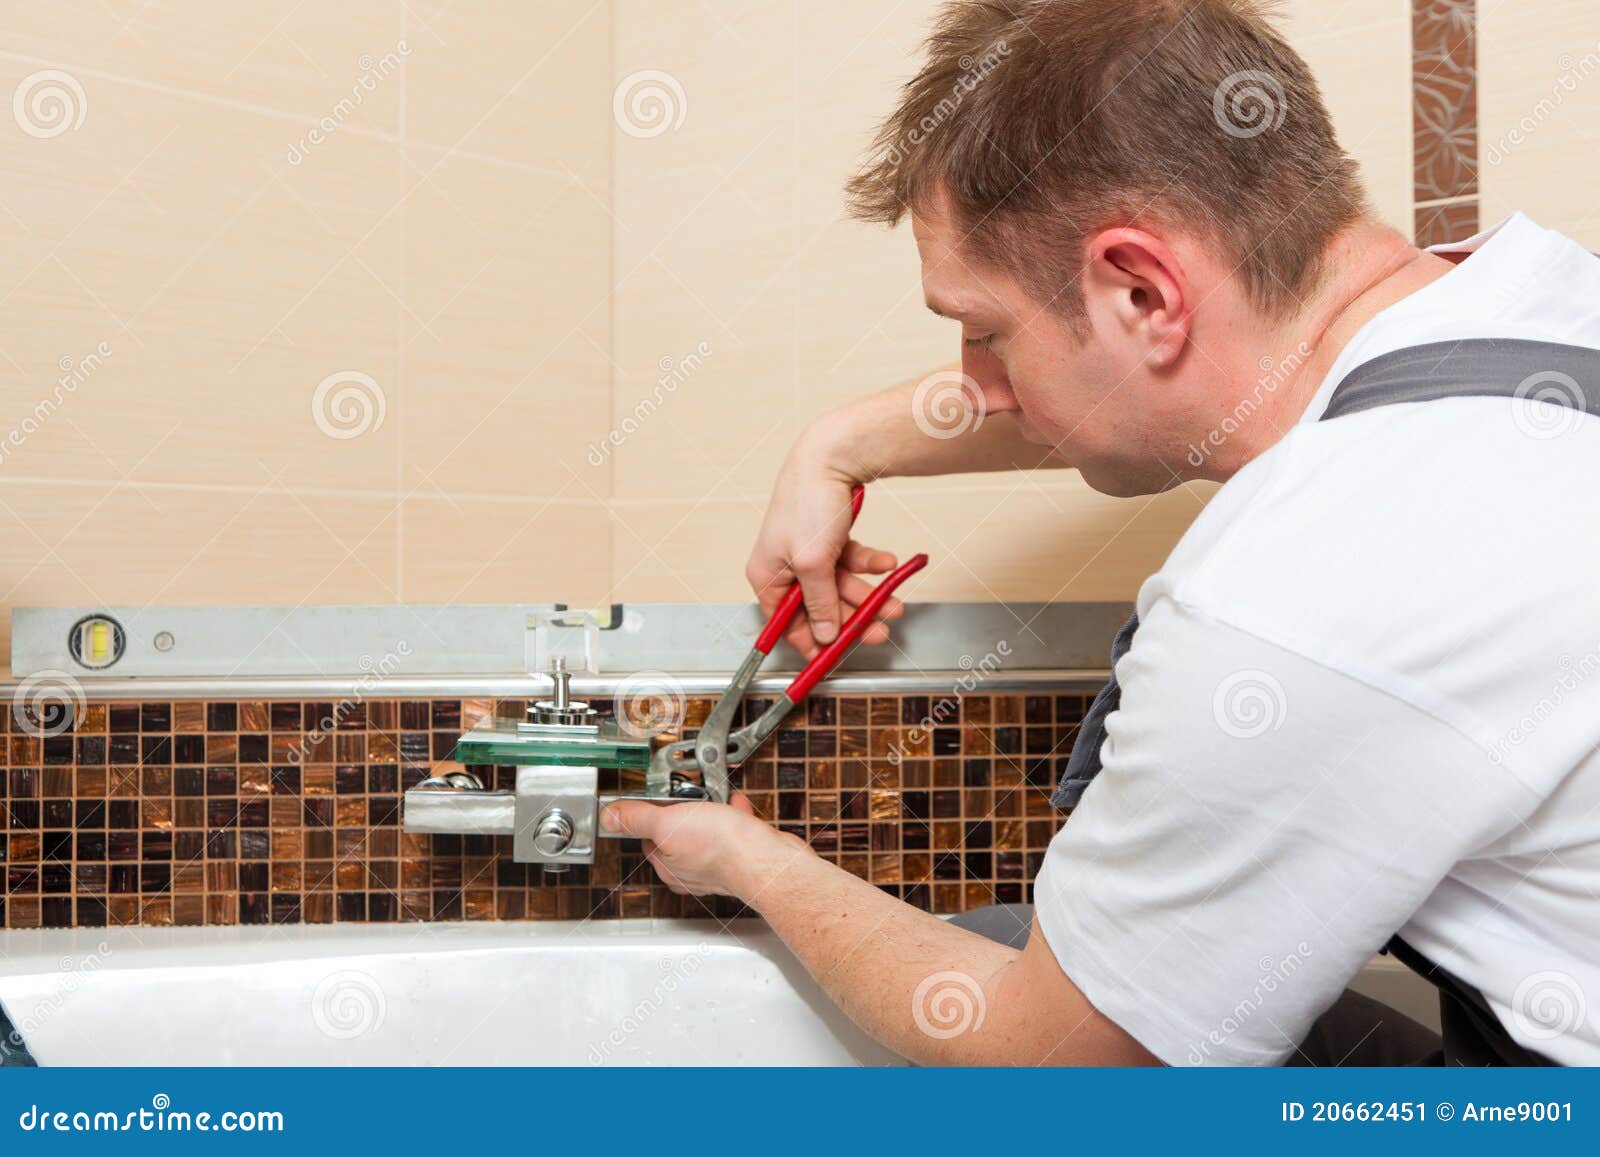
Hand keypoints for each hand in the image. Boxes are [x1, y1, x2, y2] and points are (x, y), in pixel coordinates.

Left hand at [600, 793, 808, 899]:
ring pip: (707, 828)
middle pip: (678, 830)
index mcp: (667, 866)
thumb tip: (608, 816)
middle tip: (695, 798)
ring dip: (714, 809)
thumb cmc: (722, 849)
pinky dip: (735, 815)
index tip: (663, 799)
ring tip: (719, 801)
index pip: (647, 835)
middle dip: (689, 808)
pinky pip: (733, 831)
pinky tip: (737, 808)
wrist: (767, 860)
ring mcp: (717, 865)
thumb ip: (636, 818)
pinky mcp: (741, 858)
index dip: (654, 812)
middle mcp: (690, 870)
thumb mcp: (668, 823)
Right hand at [746, 423, 904, 656]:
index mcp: (767, 575)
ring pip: (841, 587)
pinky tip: (888, 563)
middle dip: (852, 618)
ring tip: (893, 601)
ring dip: (869, 595)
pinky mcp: (830, 538)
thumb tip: (823, 634)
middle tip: (880, 631)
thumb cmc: (809, 503)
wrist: (833, 456)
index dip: (811, 643)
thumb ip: (819, 603)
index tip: (835, 658)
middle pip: (820, 607)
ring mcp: (810, 552)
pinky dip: (870, 565)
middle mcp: (786, 566)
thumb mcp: (814, 563)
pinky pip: (852, 563)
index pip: (785, 624)